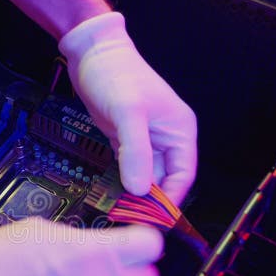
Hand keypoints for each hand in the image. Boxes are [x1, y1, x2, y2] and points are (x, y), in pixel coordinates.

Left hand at [59, 12, 196, 204]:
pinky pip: (130, 168)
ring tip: (123, 212)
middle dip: (151, 201)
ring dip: (137, 194)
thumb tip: (141, 188)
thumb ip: (136, 152)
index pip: (183, 175)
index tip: (155, 220)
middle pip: (165, 179)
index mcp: (180, 131)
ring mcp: (147, 139)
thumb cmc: (116, 76)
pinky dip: (124, 182)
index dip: (171, 199)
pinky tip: (114, 195)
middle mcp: (167, 138)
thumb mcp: (128, 114)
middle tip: (133, 221)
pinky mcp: (126, 140)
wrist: (92, 55)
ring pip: (146, 176)